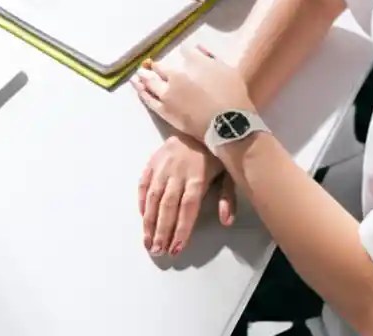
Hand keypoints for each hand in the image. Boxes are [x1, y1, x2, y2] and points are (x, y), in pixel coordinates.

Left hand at [132, 44, 252, 141]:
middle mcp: (176, 75)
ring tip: (138, 74)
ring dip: (143, 76)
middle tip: (150, 65)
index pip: (183, 51)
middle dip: (156, 65)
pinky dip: (142, 92)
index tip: (181, 55)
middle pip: (161, 66)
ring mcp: (168, 93)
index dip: (182, 53)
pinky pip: (149, 99)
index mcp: (194, 62)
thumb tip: (197, 48)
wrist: (227, 124)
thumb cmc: (233, 96)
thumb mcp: (227, 71)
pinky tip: (137, 87)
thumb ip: (211, 58)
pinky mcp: (164, 110)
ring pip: (150, 81)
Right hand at [138, 134, 237, 256]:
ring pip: (153, 197)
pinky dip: (142, 200)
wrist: (203, 121)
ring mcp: (163, 166)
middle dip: (162, 231)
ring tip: (147, 241)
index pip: (187, 208)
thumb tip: (226, 221)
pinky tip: (142, 216)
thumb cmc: (218, 151)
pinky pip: (144, 182)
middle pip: (168, 206)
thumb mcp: (229, 172)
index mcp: (198, 177)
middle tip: (157, 251)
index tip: (176, 248)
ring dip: (149, 221)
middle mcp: (178, 172)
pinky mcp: (154, 160)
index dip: (181, 229)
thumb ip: (227, 197)